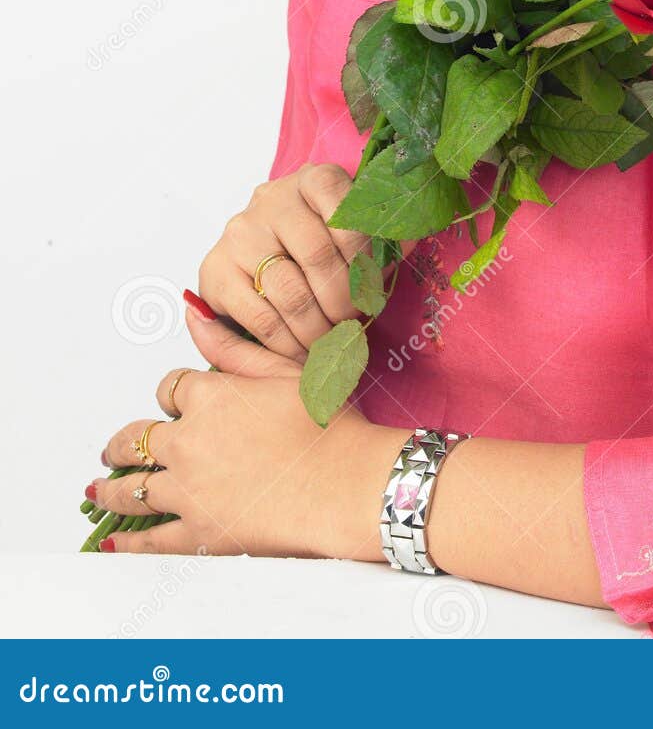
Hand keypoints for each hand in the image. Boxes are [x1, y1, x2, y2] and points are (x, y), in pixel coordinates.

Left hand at [89, 324, 410, 560]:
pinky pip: (151, 539)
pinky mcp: (198, 532)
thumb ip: (233, 346)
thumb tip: (195, 316)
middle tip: (115, 449)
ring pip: (132, 487)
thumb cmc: (327, 426)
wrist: (345, 482)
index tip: (172, 403)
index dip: (170, 395)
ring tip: (100, 489)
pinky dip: (130, 542)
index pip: (170, 388)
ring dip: (111, 488)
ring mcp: (188, 489)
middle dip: (123, 443)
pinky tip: (117, 542)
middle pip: (136, 438)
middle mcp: (189, 441)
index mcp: (210, 396)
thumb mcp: (283, 371)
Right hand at [196, 162, 413, 361]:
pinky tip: (303, 352)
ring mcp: (240, 233)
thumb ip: (383, 236)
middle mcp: (272, 199)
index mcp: (314, 179)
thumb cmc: (317, 241)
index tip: (373, 288)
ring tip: (331, 343)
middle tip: (353, 324)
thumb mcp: (352, 229)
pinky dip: (288, 345)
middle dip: (344, 301)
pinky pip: (260, 318)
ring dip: (318, 330)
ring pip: (290, 293)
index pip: (346, 212)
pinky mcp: (215, 270)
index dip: (365, 256)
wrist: (255, 254)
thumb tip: (412, 240)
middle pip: (318, 257)